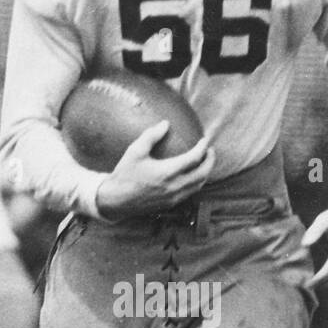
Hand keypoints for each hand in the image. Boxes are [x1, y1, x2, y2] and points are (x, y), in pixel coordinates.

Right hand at [95, 121, 215, 218]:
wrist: (116, 200)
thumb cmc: (125, 174)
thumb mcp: (135, 151)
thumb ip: (151, 135)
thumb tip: (165, 123)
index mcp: (167, 172)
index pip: (194, 158)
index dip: (203, 148)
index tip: (205, 140)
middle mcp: (174, 187)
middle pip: (203, 174)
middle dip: (210, 161)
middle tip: (210, 151)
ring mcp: (174, 197)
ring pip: (198, 186)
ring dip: (205, 173)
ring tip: (204, 162)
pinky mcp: (171, 204)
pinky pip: (190, 193)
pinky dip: (196, 183)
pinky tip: (192, 175)